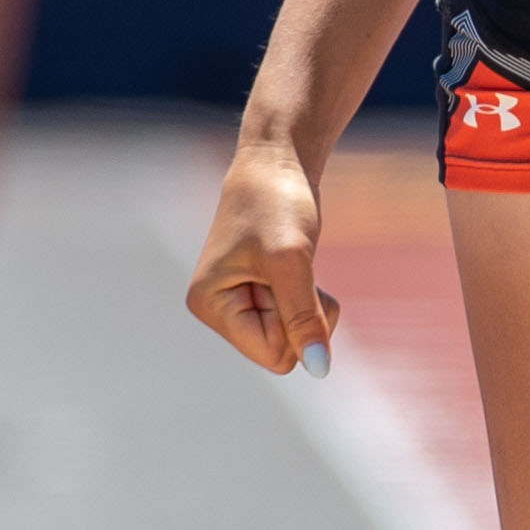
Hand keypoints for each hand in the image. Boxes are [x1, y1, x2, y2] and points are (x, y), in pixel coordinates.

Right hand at [186, 140, 341, 373]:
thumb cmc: (278, 203)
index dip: (297, 324)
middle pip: (284, 348)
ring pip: (294, 335)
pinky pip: (297, 316)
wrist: (279, 159)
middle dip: (303, 313)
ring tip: (296, 261)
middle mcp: (219, 308)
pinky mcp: (261, 290)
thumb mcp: (292, 260)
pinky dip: (309, 295)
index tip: (289, 279)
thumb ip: (303, 316)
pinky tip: (298, 263)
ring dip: (309, 303)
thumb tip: (320, 369)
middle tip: (294, 266)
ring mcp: (240, 301)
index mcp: (210, 305)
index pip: (273, 354)